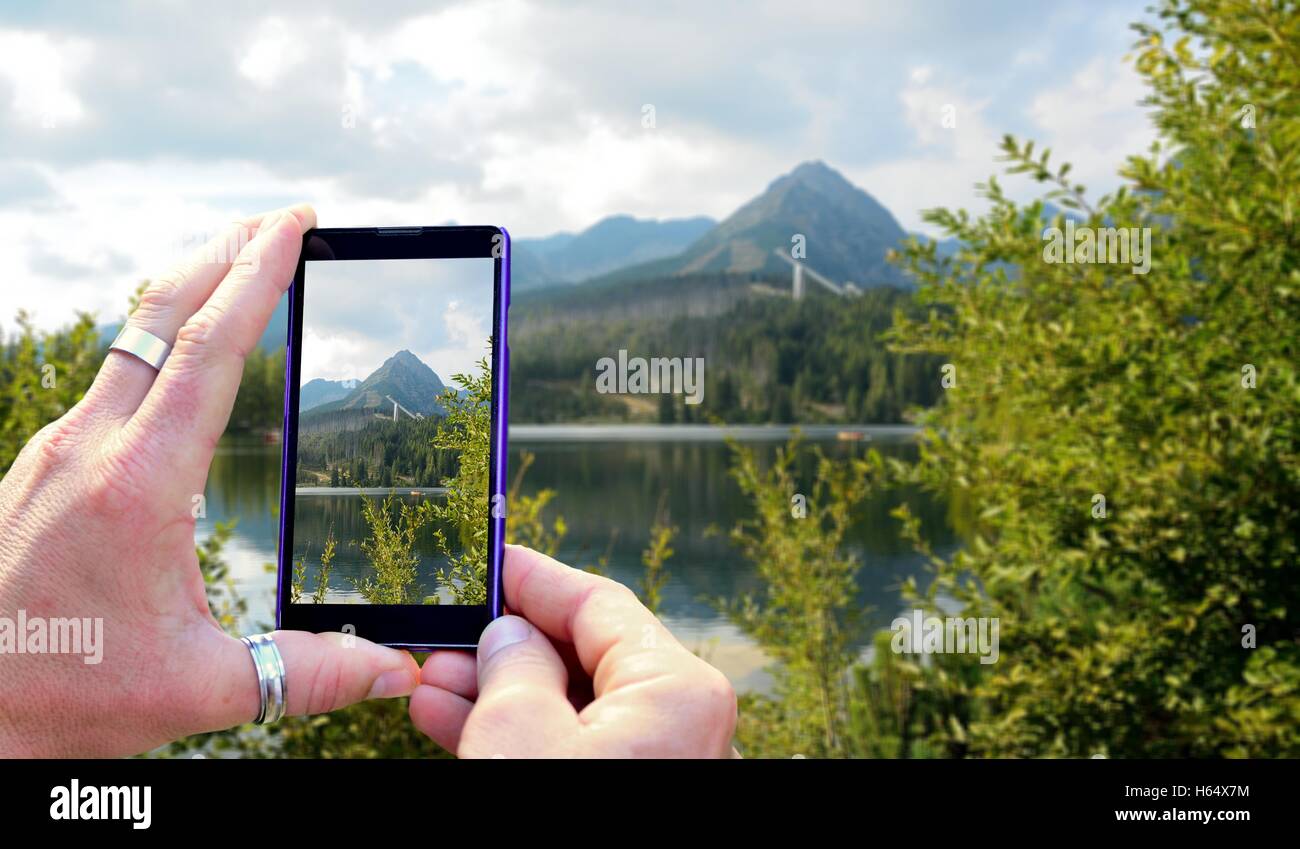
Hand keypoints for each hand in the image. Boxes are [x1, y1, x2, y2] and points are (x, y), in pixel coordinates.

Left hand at [0, 205, 418, 756]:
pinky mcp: (44, 465)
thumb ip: (306, 672)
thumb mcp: (199, 690)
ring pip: (130, 339)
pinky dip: (158, 339)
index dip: (258, 277)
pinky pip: (111, 376)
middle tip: (280, 217)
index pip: (208, 350)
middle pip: (161, 315)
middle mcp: (90, 448)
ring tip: (239, 263)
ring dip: (189, 289)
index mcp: (138, 483)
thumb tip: (394, 669)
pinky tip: (181, 355)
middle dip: (225, 252)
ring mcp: (57, 450)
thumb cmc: (66, 696)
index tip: (295, 225)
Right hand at [410, 545, 737, 757]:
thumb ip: (513, 668)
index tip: (490, 562)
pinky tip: (456, 723)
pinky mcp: (635, 788)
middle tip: (446, 638)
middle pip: (584, 656)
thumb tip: (509, 636)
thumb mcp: (520, 735)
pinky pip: (576, 749)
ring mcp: (662, 761)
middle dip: (505, 646)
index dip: (534, 579)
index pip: (599, 603)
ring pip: (573, 708)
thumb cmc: (560, 827)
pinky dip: (522, 737)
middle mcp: (683, 722)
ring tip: (434, 685)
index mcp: (678, 689)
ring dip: (500, 695)